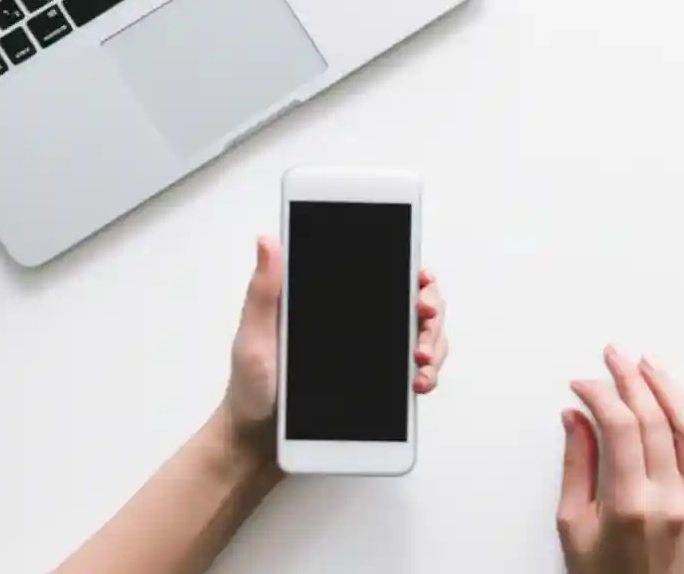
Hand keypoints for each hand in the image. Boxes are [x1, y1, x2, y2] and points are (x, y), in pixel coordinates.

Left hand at [222, 236, 449, 453]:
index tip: (420, 280)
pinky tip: (419, 383)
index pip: (383, 275)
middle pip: (414, 302)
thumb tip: (267, 241)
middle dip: (431, 307)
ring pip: (424, 335)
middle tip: (424, 317)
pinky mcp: (380, 385)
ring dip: (433, 343)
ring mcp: (373, 355)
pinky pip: (418, 371)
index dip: (411, 272)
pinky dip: (427, 373)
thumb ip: (264, 291)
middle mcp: (359, 325)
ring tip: (420, 360)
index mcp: (332, 304)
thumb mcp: (253, 335)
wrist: (257, 441)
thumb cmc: (249, 388)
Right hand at [557, 347, 683, 573]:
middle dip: (632, 378)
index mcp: (630, 504)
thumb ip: (577, 465)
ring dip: (671, 388)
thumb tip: (576, 416)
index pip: (621, 427)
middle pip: (656, 418)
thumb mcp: (573, 525)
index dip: (601, 394)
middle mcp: (669, 498)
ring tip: (649, 365)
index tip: (582, 383)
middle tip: (614, 355)